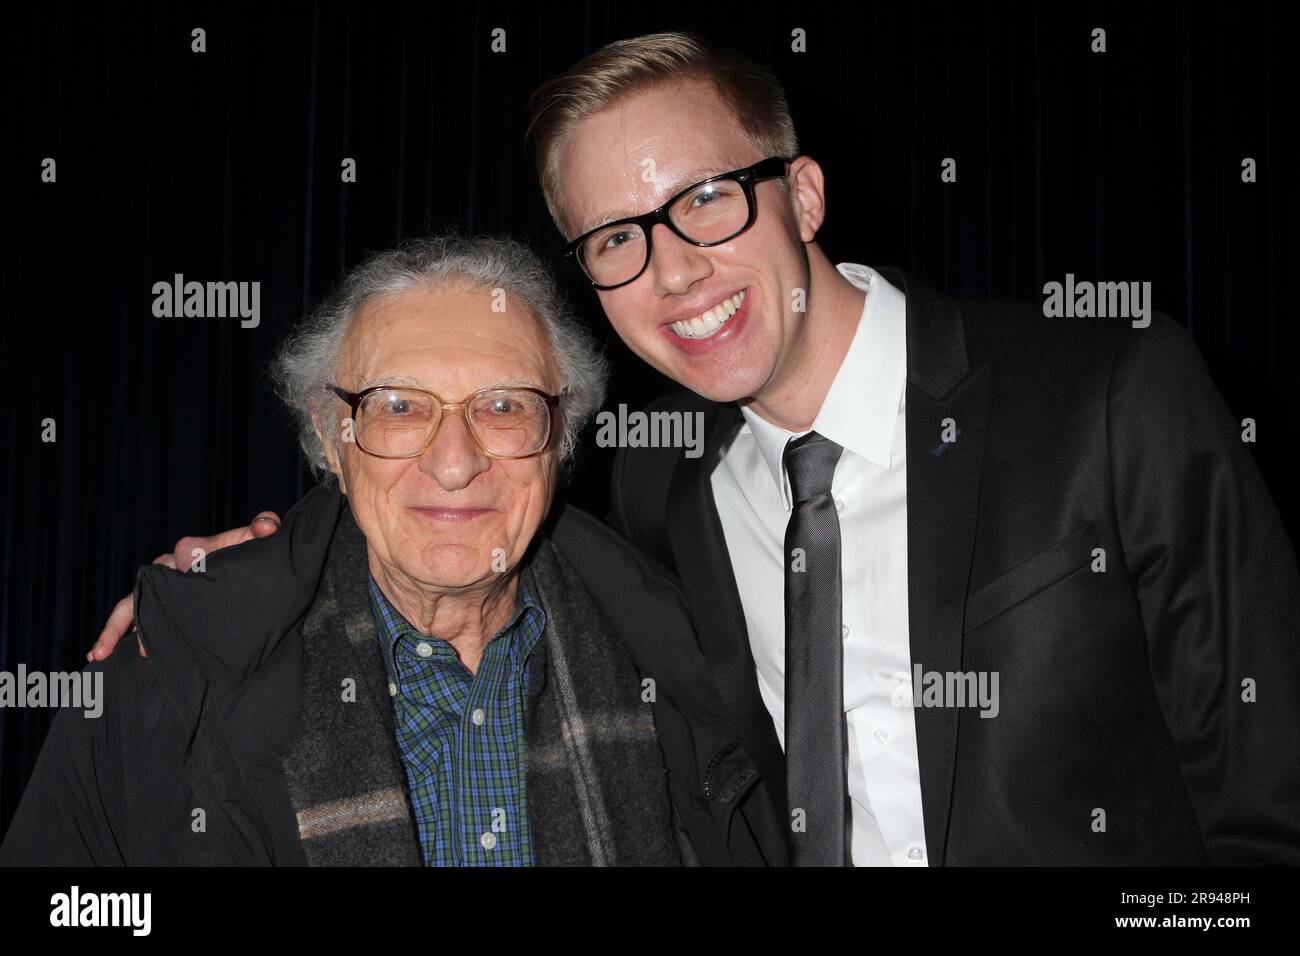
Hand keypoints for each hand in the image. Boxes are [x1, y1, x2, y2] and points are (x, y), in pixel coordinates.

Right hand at [87, 512, 281, 660]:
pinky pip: (134, 618)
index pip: (182, 558)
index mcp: (192, 548)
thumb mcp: (261, 540)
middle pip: (146, 587)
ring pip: (133, 605)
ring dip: (115, 628)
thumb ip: (265, 528)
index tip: (198, 582)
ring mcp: (162, 587)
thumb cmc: (252, 551)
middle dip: (132, 614)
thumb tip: (267, 528)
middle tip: (136, 644)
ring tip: (99, 653)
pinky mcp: (162, 604)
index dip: (191, 572)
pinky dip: (116, 635)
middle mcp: (169, 567)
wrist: (250, 565)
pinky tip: (99, 656)